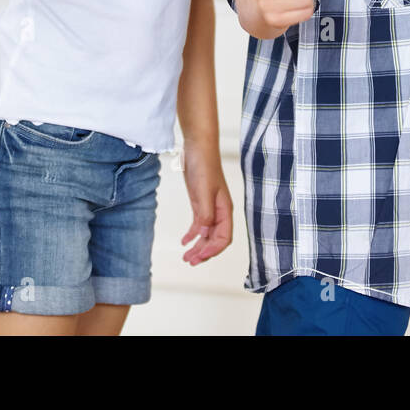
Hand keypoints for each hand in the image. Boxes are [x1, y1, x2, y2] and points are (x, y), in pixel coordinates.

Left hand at [180, 141, 232, 265]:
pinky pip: (198, 224)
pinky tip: (184, 241)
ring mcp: (210, 208)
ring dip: (197, 246)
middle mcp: (219, 212)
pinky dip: (192, 234)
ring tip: (186, 256)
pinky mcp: (200, 203)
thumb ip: (204, 214)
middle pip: (215, 239)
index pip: (223, 238)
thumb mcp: (203, 191)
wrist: (198, 147)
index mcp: (224, 210)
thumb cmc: (204, 166)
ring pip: (206, 234)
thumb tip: (202, 234)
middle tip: (189, 261)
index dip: (212, 250)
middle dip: (203, 252)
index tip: (199, 257)